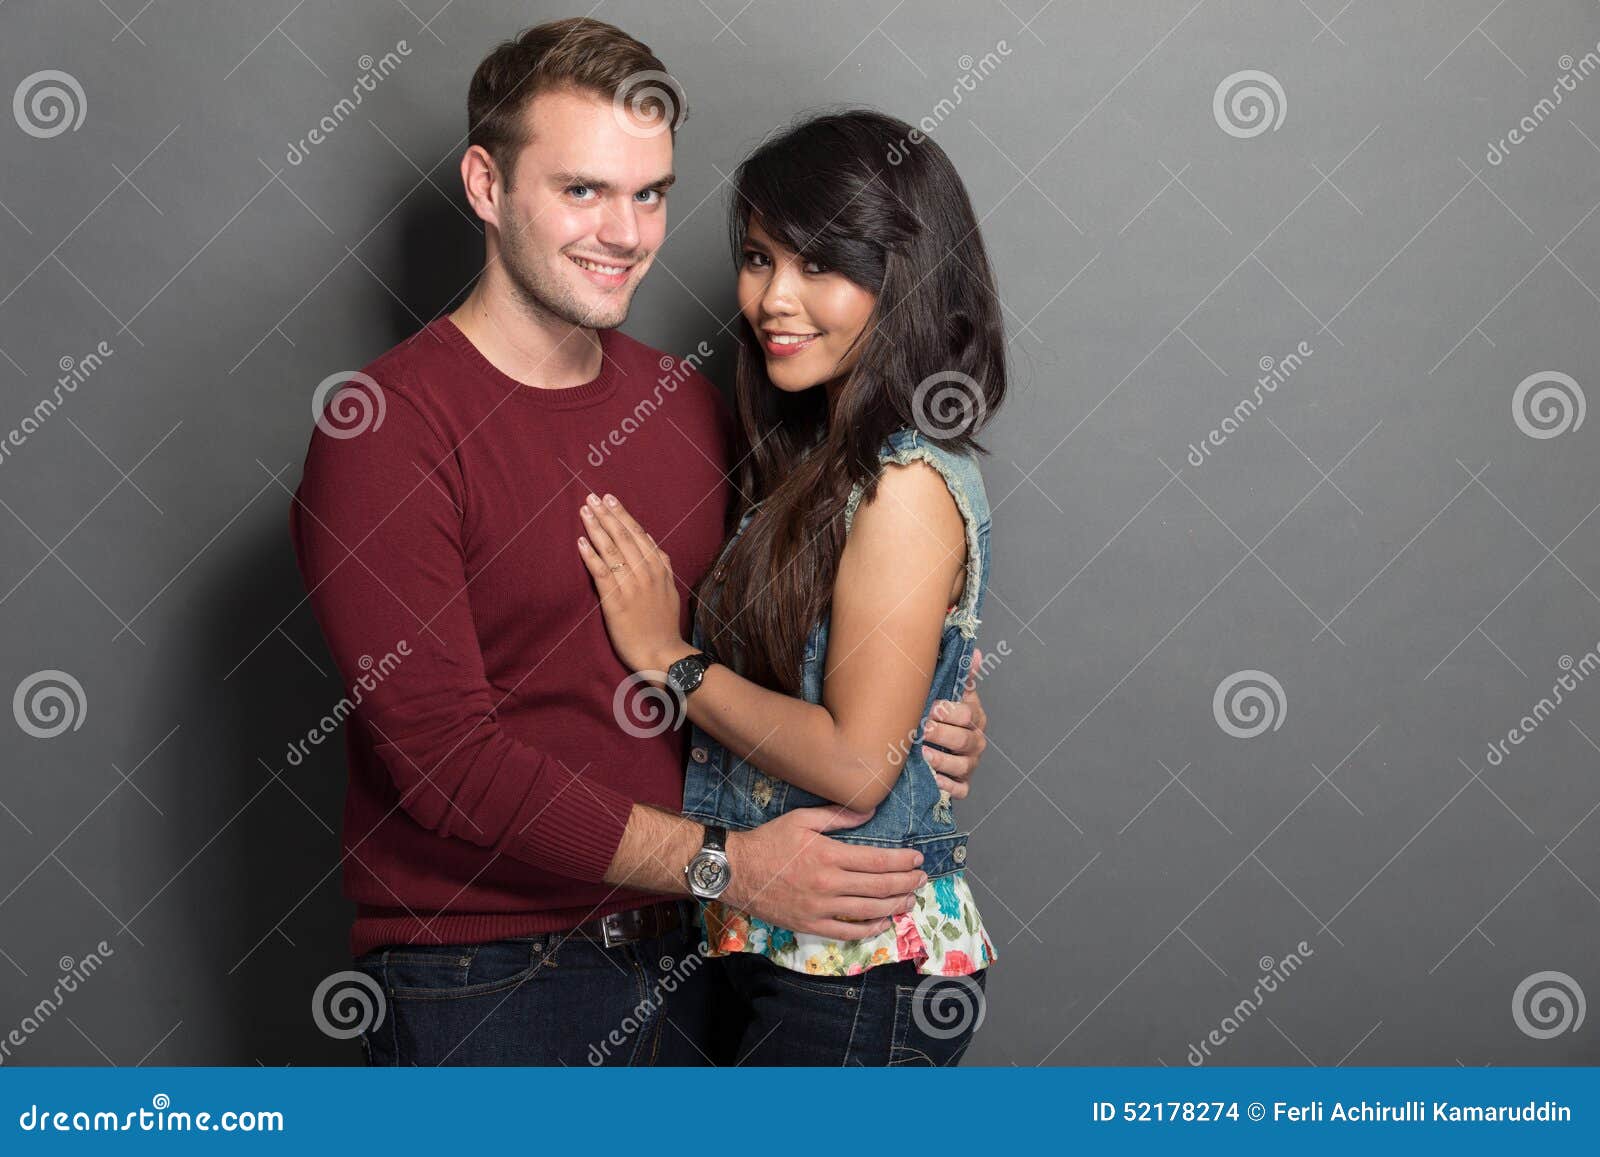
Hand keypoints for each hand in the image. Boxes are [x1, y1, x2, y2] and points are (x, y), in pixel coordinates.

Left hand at [575, 492, 686, 674]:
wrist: (663, 654)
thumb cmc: (664, 626)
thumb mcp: (670, 590)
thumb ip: (661, 567)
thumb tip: (651, 545)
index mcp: (659, 569)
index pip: (640, 535)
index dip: (624, 516)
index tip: (612, 500)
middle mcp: (646, 573)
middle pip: (624, 537)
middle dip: (607, 514)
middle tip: (593, 497)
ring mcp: (631, 585)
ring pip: (612, 549)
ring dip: (597, 527)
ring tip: (585, 511)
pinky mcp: (616, 600)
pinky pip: (601, 572)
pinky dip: (591, 555)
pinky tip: (581, 541)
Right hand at [723, 806, 927, 940]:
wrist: (736, 870)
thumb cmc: (769, 841)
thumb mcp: (802, 819)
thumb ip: (837, 816)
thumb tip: (870, 812)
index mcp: (828, 854)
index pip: (877, 860)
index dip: (901, 861)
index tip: (917, 858)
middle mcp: (828, 883)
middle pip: (879, 886)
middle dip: (906, 882)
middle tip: (922, 878)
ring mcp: (820, 907)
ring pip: (869, 910)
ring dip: (895, 905)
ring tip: (911, 899)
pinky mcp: (810, 924)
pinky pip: (847, 932)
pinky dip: (869, 929)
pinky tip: (884, 923)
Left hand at [920, 646, 989, 798]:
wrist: (931, 739)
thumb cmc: (939, 711)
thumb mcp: (949, 691)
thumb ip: (961, 674)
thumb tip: (975, 653)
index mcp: (974, 716)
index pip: (968, 714)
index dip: (949, 712)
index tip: (931, 708)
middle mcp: (975, 741)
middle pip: (965, 740)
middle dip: (942, 735)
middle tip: (922, 730)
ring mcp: (969, 764)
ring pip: (962, 766)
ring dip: (942, 761)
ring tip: (923, 754)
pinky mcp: (961, 783)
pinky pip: (960, 789)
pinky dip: (948, 786)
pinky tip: (932, 779)